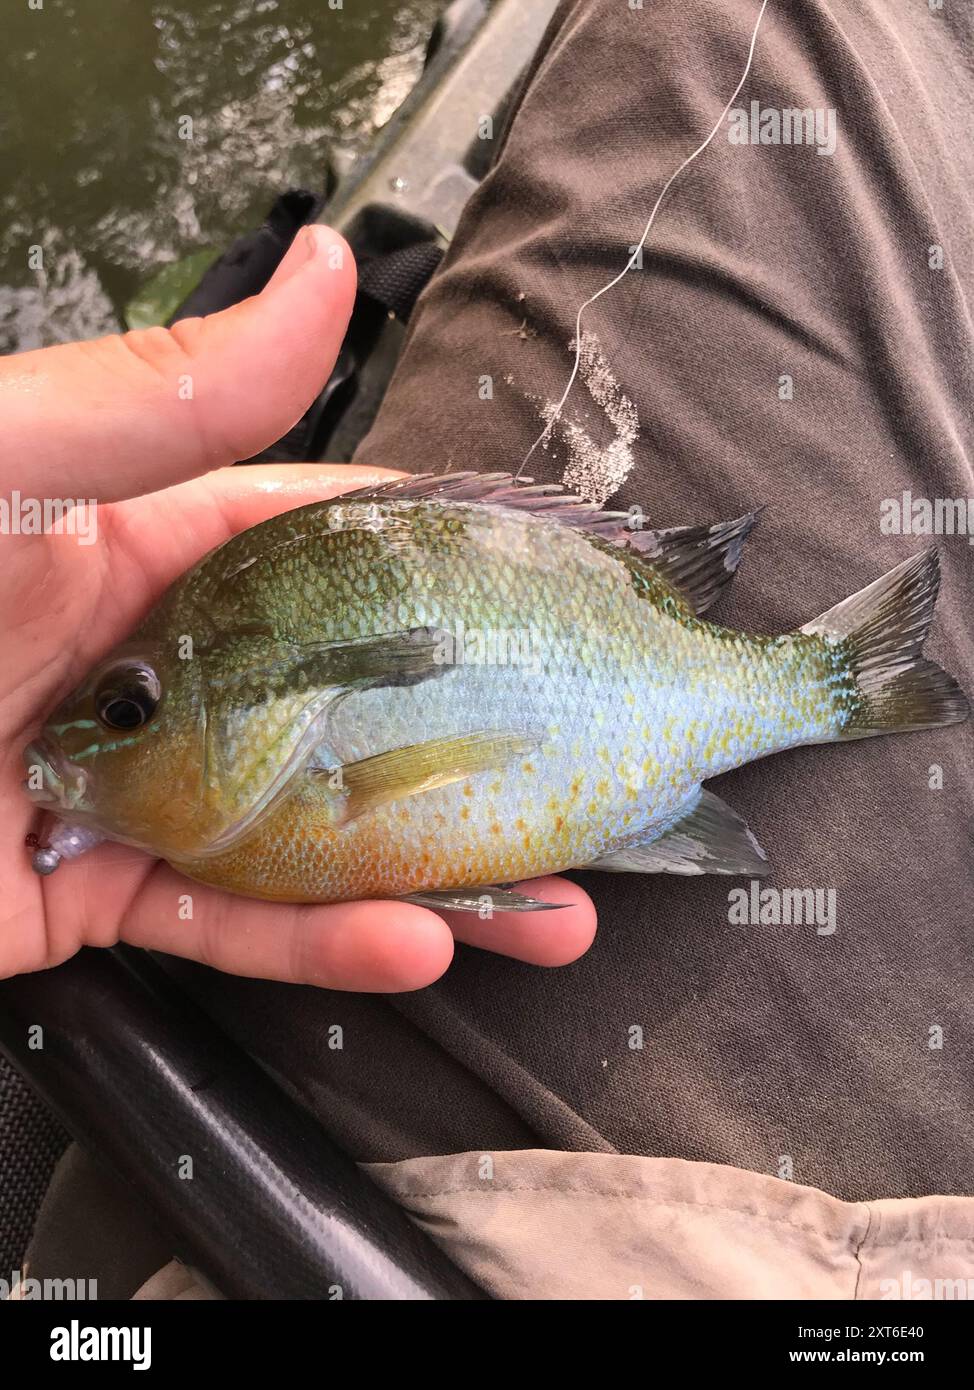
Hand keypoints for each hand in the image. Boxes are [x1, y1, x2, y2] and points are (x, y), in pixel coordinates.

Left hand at [0, 226, 595, 990]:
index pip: (328, 549)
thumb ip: (169, 394)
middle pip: (343, 712)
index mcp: (138, 544)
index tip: (556, 601)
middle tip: (583, 783)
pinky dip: (317, 947)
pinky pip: (222, 927)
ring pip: (305, 837)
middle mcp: (150, 667)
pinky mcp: (83, 903)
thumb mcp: (4, 465)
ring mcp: (126, 791)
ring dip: (431, 877)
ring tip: (546, 908)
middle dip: (468, 754)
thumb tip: (324, 273)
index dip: (445, 572)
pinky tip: (411, 945)